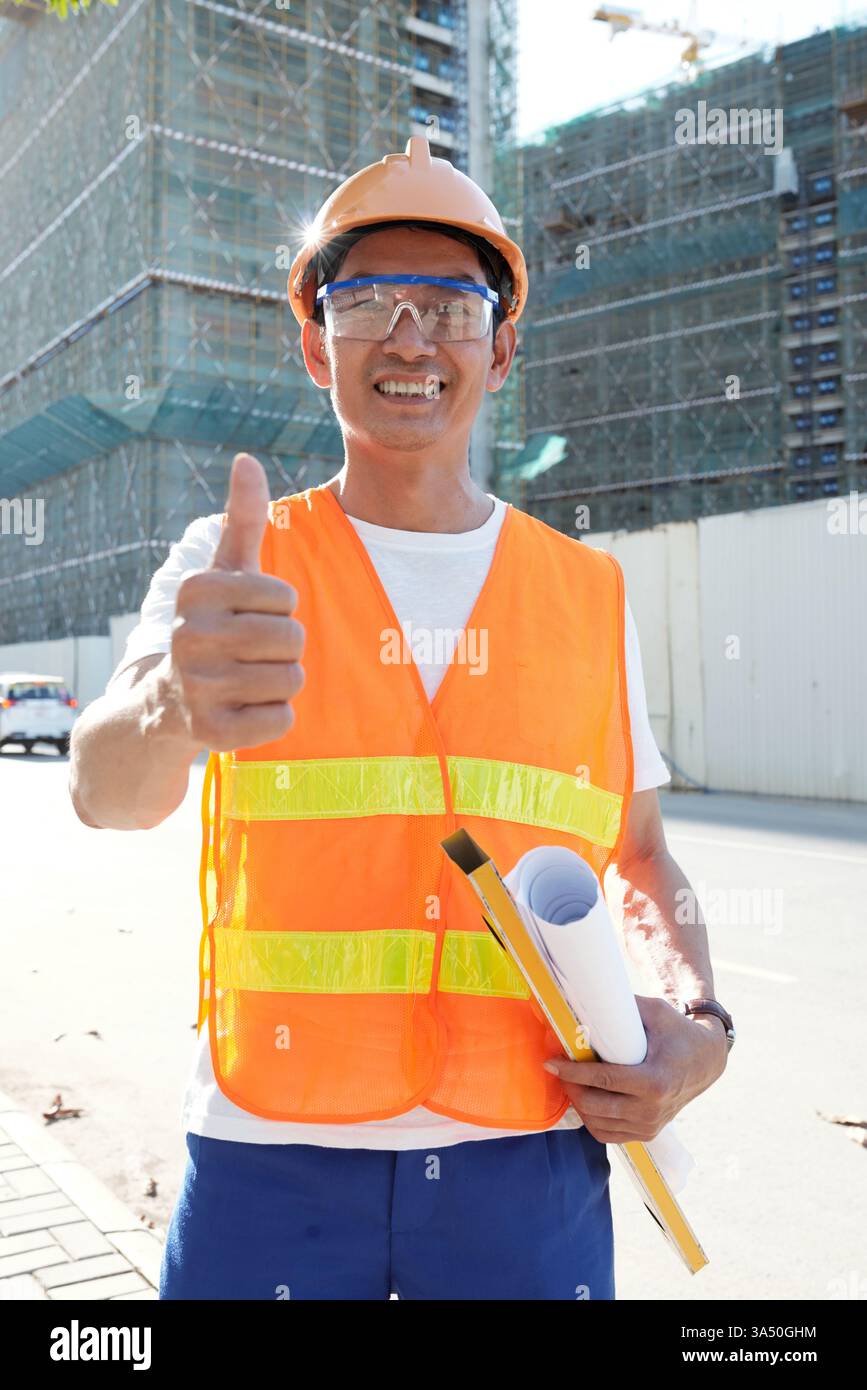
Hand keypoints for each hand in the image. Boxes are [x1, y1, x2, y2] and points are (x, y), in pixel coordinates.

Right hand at [168, 453, 304, 751]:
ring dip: (280, 683)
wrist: (165, 704)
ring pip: (291, 679)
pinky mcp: (211, 733)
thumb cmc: (213, 627)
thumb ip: (242, 518)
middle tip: (252, 655)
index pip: (285, 596)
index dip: (278, 609)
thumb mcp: (225, 574)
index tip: (247, 617)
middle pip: (292, 639)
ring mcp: (196, 687)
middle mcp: (188, 636)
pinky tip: (242, 710)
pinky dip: (273, 718)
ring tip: (246, 681)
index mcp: (196, 591)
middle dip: (285, 648)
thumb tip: (248, 459)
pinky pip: (282, 720)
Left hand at [543, 994, 727, 1144]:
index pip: (603, 1080)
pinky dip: (591, 1120)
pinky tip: (584, 1100)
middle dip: (571, 1086)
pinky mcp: (647, 1134)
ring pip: (598, 1124)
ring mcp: (650, 1125)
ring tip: (570, 1082)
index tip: (551, 1062)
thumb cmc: (679, 1032)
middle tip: (558, 1069)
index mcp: (655, 1081)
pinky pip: (608, 1135)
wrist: (706, 1061)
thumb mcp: (656, 1012)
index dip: (573, 1072)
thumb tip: (587, 996)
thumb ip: (623, 1007)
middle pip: (595, 1105)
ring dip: (578, 1104)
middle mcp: (652, 1109)